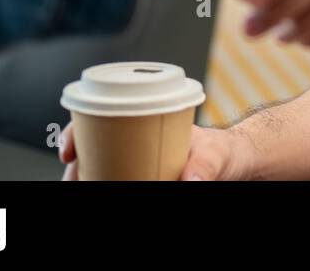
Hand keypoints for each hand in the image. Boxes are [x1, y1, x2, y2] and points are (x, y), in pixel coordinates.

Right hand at [59, 120, 248, 180]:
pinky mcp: (147, 179)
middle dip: (76, 166)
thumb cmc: (228, 151)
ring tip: (82, 184)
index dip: (77, 133)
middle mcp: (137, 145)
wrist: (241, 164)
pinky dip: (108, 182)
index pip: (102, 121)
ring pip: (102, 171)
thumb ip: (207, 166)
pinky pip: (120, 180)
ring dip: (88, 176)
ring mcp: (140, 166)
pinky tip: (102, 189)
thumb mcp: (218, 153)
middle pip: (92, 151)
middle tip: (73, 178)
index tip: (68, 150)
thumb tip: (191, 181)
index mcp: (148, 126)